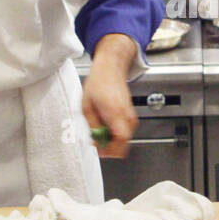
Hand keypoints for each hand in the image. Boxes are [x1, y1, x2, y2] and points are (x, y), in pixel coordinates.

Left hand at [83, 33, 138, 158]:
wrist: (111, 69)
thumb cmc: (98, 84)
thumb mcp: (87, 107)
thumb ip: (93, 127)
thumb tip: (96, 142)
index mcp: (115, 113)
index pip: (120, 141)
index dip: (110, 150)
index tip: (100, 150)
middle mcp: (127, 116)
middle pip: (124, 144)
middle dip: (110, 147)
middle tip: (97, 140)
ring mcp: (131, 116)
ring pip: (125, 139)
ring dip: (113, 140)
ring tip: (100, 129)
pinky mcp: (131, 116)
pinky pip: (126, 132)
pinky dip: (116, 133)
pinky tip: (106, 125)